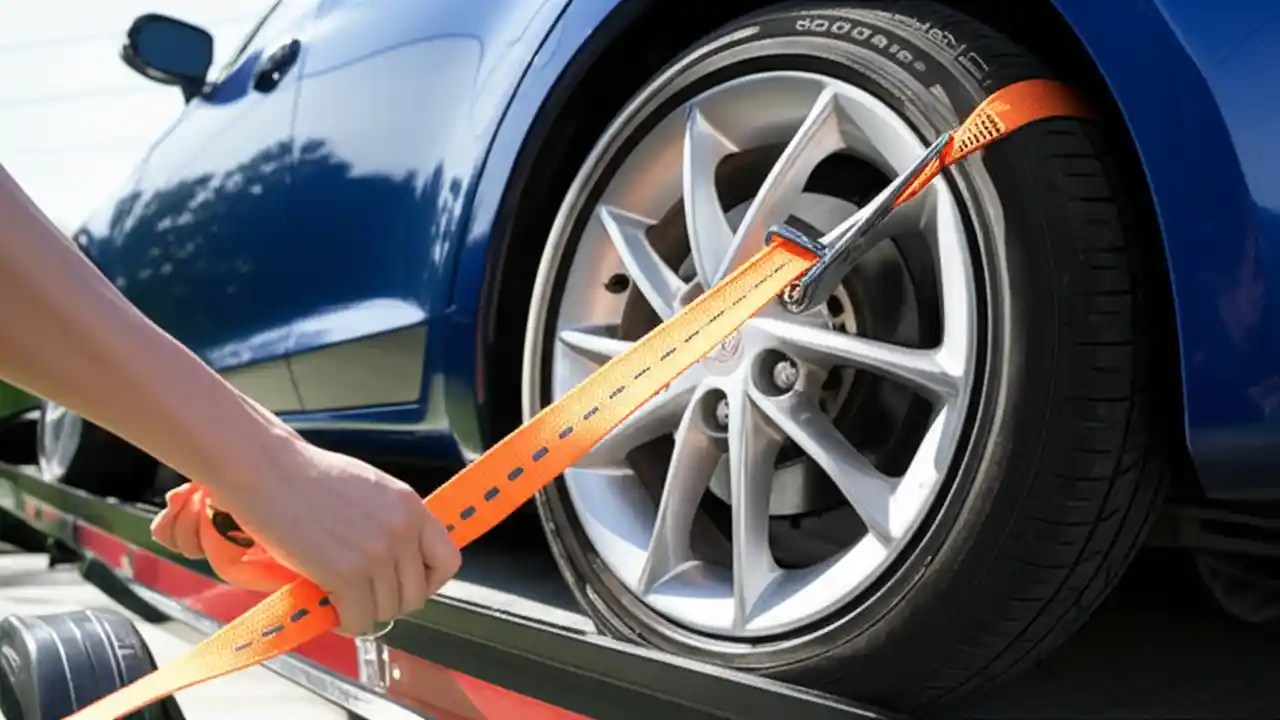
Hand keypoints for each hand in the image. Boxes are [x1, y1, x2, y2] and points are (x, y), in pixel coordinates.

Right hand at [150, 437, 460, 636]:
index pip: (448, 561)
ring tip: (339, 595)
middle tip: (361, 594)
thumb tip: (399, 560)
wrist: (267, 471)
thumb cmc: (308, 477)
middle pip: (415, 595)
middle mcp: (402, 530)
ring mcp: (376, 553)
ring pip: (386, 610)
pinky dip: (344, 620)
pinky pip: (359, 619)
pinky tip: (328, 604)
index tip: (406, 584)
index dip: (428, 581)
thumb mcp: (371, 490)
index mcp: (411, 507)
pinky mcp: (347, 574)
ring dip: (363, 610)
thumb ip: (392, 521)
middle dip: (387, 601)